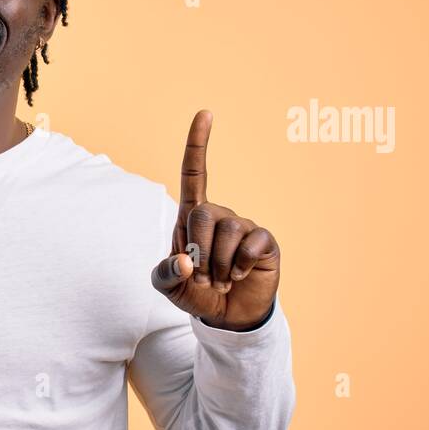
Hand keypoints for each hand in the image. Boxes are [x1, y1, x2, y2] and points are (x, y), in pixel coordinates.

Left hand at [150, 111, 280, 330]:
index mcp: (192, 217)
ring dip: (218, 265)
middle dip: (198, 252)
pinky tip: (239, 276)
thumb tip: (184, 260)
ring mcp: (243, 227)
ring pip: (228, 231)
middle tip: (202, 277)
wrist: (224, 316)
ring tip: (220, 281)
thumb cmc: (194, 292)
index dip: (198, 144)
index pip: (194, 173)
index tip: (205, 113)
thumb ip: (164, 274)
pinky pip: (251, 244)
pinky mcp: (264, 241)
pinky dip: (239, 266)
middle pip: (204, 214)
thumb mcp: (168, 287)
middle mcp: (219, 215)